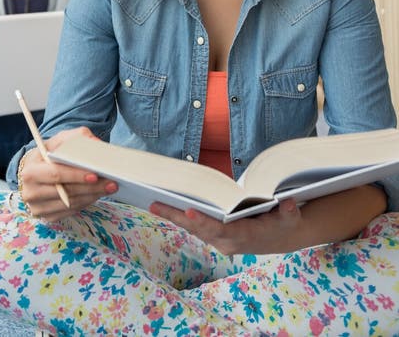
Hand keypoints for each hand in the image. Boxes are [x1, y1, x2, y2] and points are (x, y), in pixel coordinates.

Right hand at [19, 127, 117, 221]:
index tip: (95, 175)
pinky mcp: (46, 217)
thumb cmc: (50, 153)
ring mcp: (37, 207)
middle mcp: (30, 192)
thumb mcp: (60, 140)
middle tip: (111, 183)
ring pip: (70, 203)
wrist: (36, 169)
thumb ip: (77, 137)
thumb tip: (96, 144)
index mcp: (30, 170)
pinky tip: (96, 194)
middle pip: (66, 192)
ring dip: (92, 196)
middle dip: (91, 187)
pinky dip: (86, 203)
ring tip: (109, 187)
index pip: (56, 174)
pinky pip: (70, 212)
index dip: (76, 175)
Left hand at [149, 198, 302, 254]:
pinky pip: (194, 227)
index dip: (204, 222)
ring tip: (152, 203)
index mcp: (244, 236)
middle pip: (199, 229)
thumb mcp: (291, 217)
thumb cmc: (285, 223)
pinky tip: (164, 206)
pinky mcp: (215, 236)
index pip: (220, 230)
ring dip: (173, 216)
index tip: (189, 211)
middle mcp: (228, 242)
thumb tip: (287, 204)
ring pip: (193, 229)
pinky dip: (179, 217)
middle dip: (177, 217)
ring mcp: (220, 241)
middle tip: (155, 204)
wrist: (282, 237)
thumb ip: (289, 212)